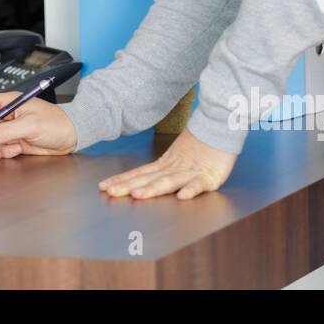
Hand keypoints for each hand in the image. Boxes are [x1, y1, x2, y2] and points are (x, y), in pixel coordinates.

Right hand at [0, 93, 77, 157]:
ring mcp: (10, 129)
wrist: (71, 136)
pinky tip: (15, 150)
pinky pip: (0, 148)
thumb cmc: (57, 122)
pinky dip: (3, 152)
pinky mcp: (14, 142)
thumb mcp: (30, 125)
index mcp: (10, 102)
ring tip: (5, 151)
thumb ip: (6, 131)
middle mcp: (8, 115)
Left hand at [98, 127, 237, 199]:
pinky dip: (191, 189)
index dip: (122, 180)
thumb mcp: (175, 158)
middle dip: (129, 186)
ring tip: (139, 195)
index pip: (139, 174)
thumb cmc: (199, 145)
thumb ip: (158, 171)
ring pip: (169, 182)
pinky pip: (199, 184)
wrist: (219, 126)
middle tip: (111, 192)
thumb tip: (137, 182)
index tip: (104, 187)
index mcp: (164, 165)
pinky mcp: (209, 177)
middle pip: (148, 179)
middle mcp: (173, 169)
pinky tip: (182, 196)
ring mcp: (190, 173)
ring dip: (153, 188)